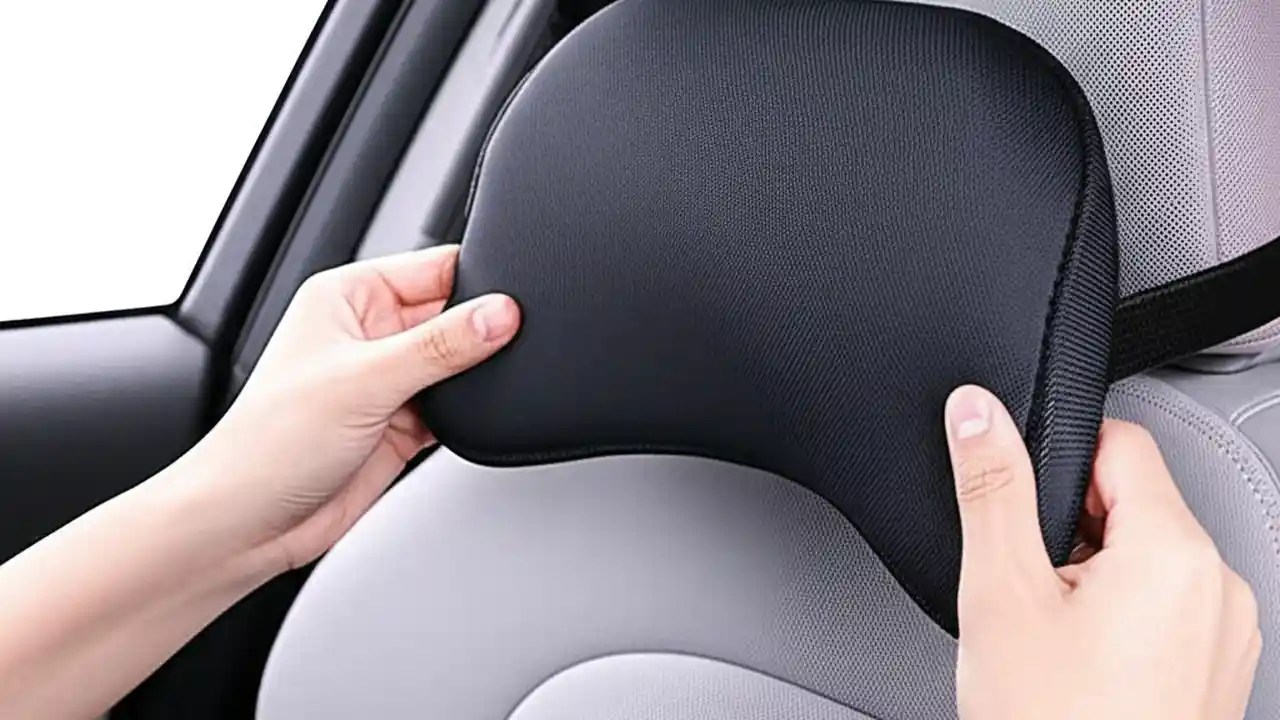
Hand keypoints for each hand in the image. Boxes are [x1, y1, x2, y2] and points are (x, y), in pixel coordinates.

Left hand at [187, 245, 518, 573]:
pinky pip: (455, 405)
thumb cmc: (271, 443)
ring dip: (472, 375)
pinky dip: (468, 412)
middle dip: (479, 332)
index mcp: (349, 295)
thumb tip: (500, 314)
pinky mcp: (403, 423)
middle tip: (504, 347)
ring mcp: (388, 379)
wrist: (251, 523)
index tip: (512, 300)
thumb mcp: (365, 379)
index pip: (433, 266)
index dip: (475, 280)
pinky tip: (466, 420)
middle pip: (452, 314)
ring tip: (472, 390)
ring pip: (458, 363)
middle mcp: (369, 332)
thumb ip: (441, 345)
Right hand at [945, 385, 1260, 719]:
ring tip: (1049, 636)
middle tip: (1026, 588)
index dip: (1055, 456)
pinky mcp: (1216, 670)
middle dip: (1068, 527)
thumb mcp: (1000, 592)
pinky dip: (1116, 615)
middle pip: (1132, 501)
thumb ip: (991, 487)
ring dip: (1089, 573)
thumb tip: (977, 412)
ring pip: (1145, 557)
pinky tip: (1077, 664)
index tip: (1020, 504)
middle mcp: (1218, 588)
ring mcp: (1226, 634)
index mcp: (1174, 553)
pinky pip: (1165, 607)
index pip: (1120, 441)